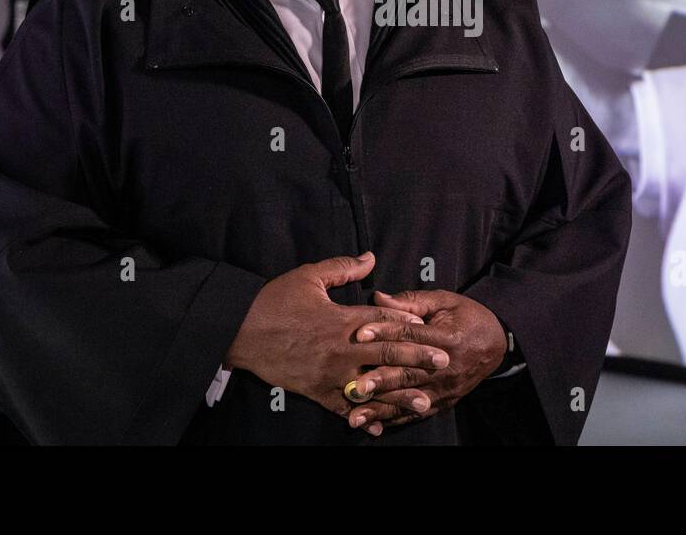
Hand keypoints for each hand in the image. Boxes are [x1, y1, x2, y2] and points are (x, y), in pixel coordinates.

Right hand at [223, 252, 451, 434]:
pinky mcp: (316, 392)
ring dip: (399, 396)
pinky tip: (379, 427)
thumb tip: (370, 257)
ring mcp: (330, 374)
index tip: (435, 329)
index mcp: (343, 319)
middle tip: (444, 364)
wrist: (240, 331)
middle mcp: (342, 349)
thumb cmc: (274, 300)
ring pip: (372, 387)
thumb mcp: (309, 276)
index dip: (411, 325)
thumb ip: (343, 267)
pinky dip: (362, 417)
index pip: (386, 323)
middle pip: (387, 355)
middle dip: (418, 359)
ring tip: (424, 403)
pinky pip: (344, 408)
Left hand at [345, 289, 507, 431]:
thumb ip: (412, 301)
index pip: (412, 336)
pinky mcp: (443, 403)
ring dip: (382, 408)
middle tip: (355, 384)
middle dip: (381, 380)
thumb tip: (378, 297)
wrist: (496, 344)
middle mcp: (448, 368)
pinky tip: (373, 424)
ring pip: (409, 400)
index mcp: (449, 339)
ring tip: (357, 414)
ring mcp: (446, 390)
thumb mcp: (445, 302)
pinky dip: (393, 419)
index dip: (386, 332)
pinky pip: (415, 414)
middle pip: (409, 374)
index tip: (360, 333)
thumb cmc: (468, 317)